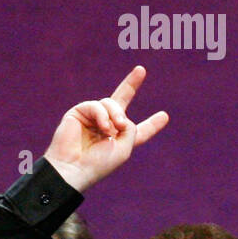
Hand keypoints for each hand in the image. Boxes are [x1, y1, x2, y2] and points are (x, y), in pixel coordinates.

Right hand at [42, 65, 168, 193]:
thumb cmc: (98, 164)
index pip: (137, 131)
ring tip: (112, 130)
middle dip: (131, 86)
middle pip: (120, 103)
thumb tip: (120, 114)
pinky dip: (102, 115)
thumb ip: (132, 128)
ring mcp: (91, 119)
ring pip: (111, 103)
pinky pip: (97, 105)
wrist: (73, 168)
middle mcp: (106, 128)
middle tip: (141, 70)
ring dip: (116, 115)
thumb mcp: (125, 148)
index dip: (151, 125)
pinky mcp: (78, 113)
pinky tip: (103, 127)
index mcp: (118, 141)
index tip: (164, 116)